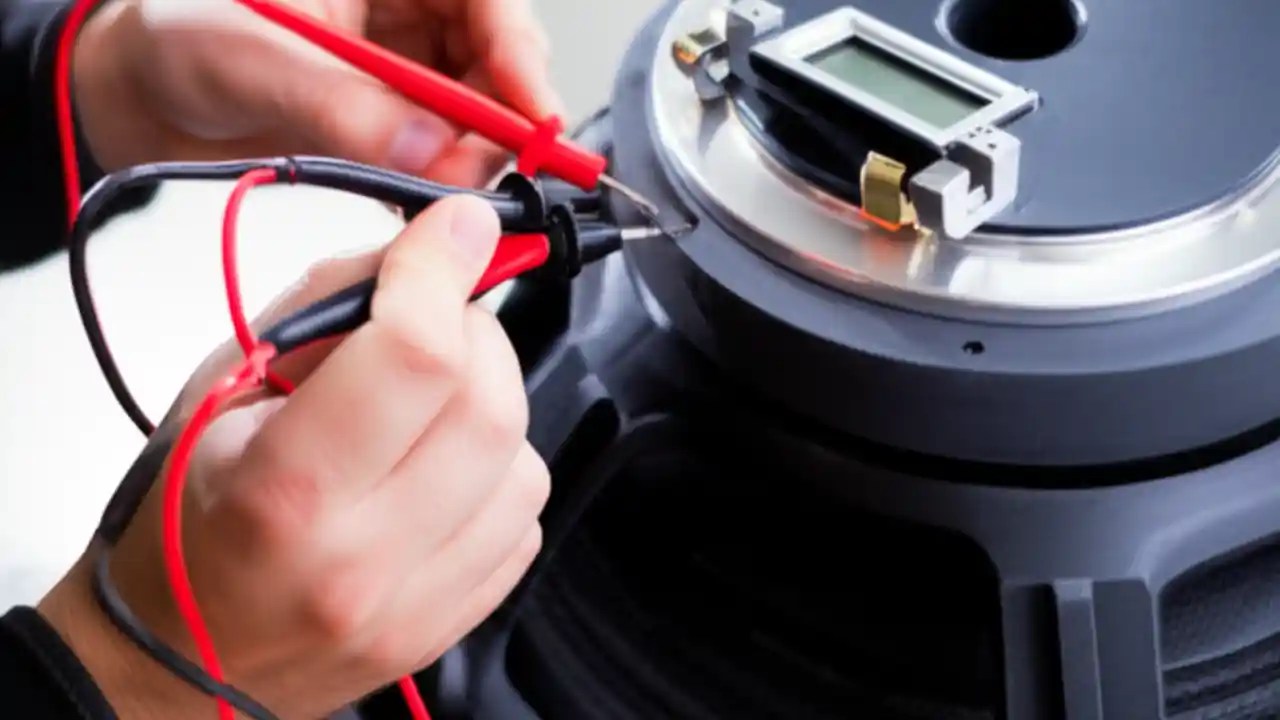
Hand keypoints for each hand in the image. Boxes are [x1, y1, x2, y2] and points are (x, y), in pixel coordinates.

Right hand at [39, 196, 549, 718]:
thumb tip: (432, 247)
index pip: (416, 357)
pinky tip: (437, 470)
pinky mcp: (451, 625)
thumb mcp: (220, 387)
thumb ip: (329, 302)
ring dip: (488, 405)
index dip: (445, 273)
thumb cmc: (185, 514)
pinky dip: (496, 471)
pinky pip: (524, 517)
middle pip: (489, 406)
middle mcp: (361, 562)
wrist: (176, 654)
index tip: (458, 231)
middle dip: (475, 333)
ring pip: (522, 461)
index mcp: (284, 493)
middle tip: (434, 322)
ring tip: (422, 410)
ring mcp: (415, 605)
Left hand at [73, 0, 561, 186]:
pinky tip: (416, 201)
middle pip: (497, 59)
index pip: (486, 1)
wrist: (140, 95)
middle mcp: (410, 12)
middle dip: (495, 122)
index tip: (533, 117)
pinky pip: (444, 152)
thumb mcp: (255, 61)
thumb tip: (427, 147)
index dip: (521, 54)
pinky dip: (438, 183)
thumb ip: (343, 105)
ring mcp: (407, 69)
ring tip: (432, 193)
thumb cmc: (178, 37)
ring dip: (467, 161)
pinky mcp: (396, 120)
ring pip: (477, 114)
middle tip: (472, 175)